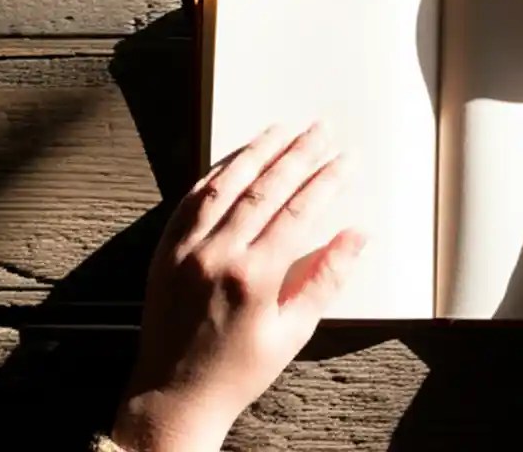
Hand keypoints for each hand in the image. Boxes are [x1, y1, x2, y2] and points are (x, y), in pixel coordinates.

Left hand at [113, 122, 364, 451]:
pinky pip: (192, 198)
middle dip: (299, 153)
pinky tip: (237, 158)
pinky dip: (218, 173)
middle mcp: (217, 254)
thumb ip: (325, 278)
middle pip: (266, 187)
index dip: (327, 180)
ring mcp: (186, 248)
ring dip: (258, 151)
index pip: (300, 210)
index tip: (346, 160)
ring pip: (226, 183)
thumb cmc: (238, 371)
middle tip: (322, 129)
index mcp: (254, 276)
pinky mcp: (165, 249)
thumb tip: (356, 236)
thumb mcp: (294, 331)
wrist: (175, 395)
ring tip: (284, 128)